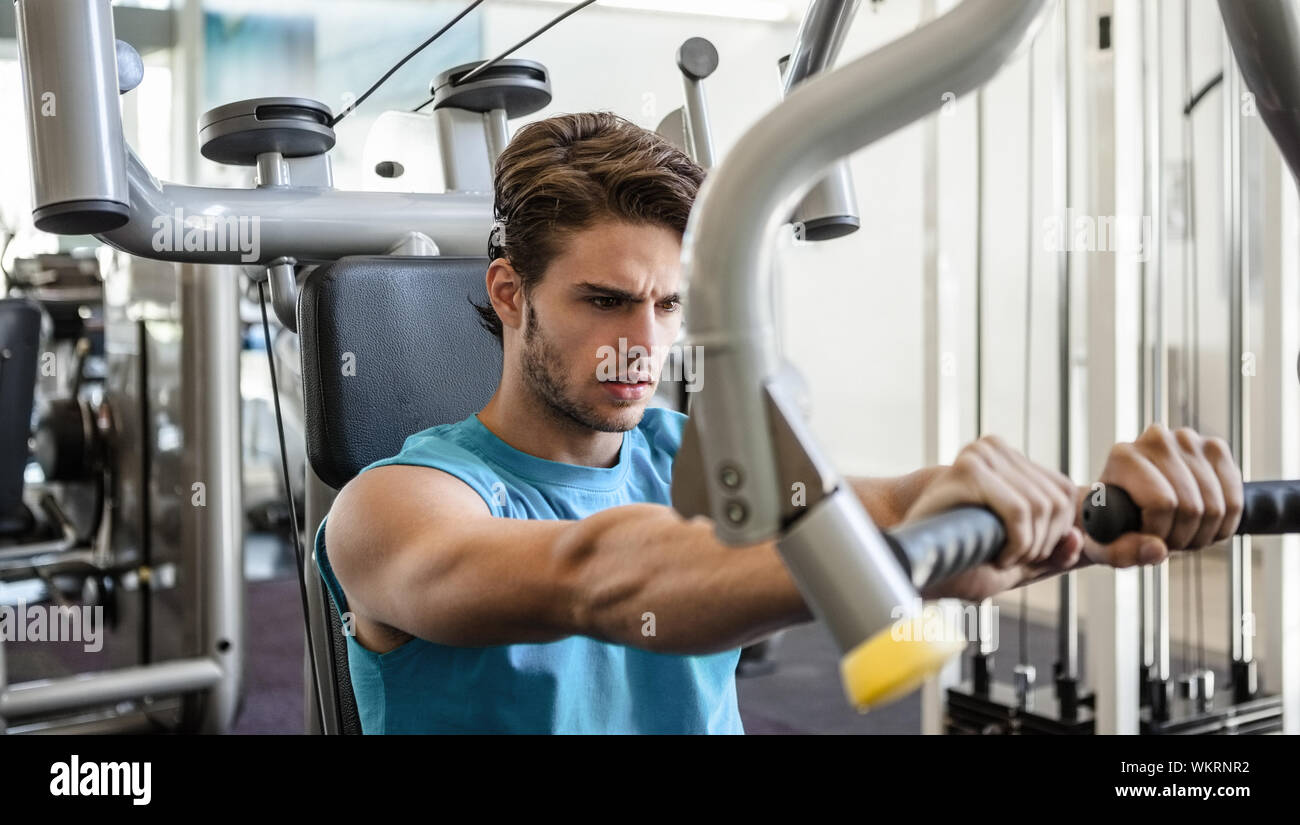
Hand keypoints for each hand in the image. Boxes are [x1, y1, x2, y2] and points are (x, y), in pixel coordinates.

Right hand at [904, 434, 1083, 600]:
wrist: (912, 562)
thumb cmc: (960, 559)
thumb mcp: (1020, 559)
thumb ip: (1054, 551)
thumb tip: (1079, 539)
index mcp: (1008, 459)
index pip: (1064, 490)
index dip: (1056, 533)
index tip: (1026, 554)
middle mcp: (994, 448)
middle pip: (1058, 500)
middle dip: (1043, 543)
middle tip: (1011, 559)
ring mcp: (981, 454)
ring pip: (1042, 506)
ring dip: (1029, 547)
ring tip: (1000, 556)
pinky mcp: (969, 469)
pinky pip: (1020, 512)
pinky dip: (1017, 544)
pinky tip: (997, 555)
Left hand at [1086, 424, 1243, 566]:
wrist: (1128, 499)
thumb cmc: (1111, 522)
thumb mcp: (1104, 545)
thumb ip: (1121, 552)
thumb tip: (1158, 549)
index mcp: (1123, 456)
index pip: (1162, 503)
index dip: (1161, 533)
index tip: (1149, 539)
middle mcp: (1157, 439)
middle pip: (1191, 507)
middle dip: (1182, 537)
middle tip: (1168, 541)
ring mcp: (1189, 440)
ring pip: (1216, 507)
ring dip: (1202, 534)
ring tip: (1181, 533)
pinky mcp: (1215, 448)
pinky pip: (1235, 501)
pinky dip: (1223, 525)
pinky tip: (1201, 525)